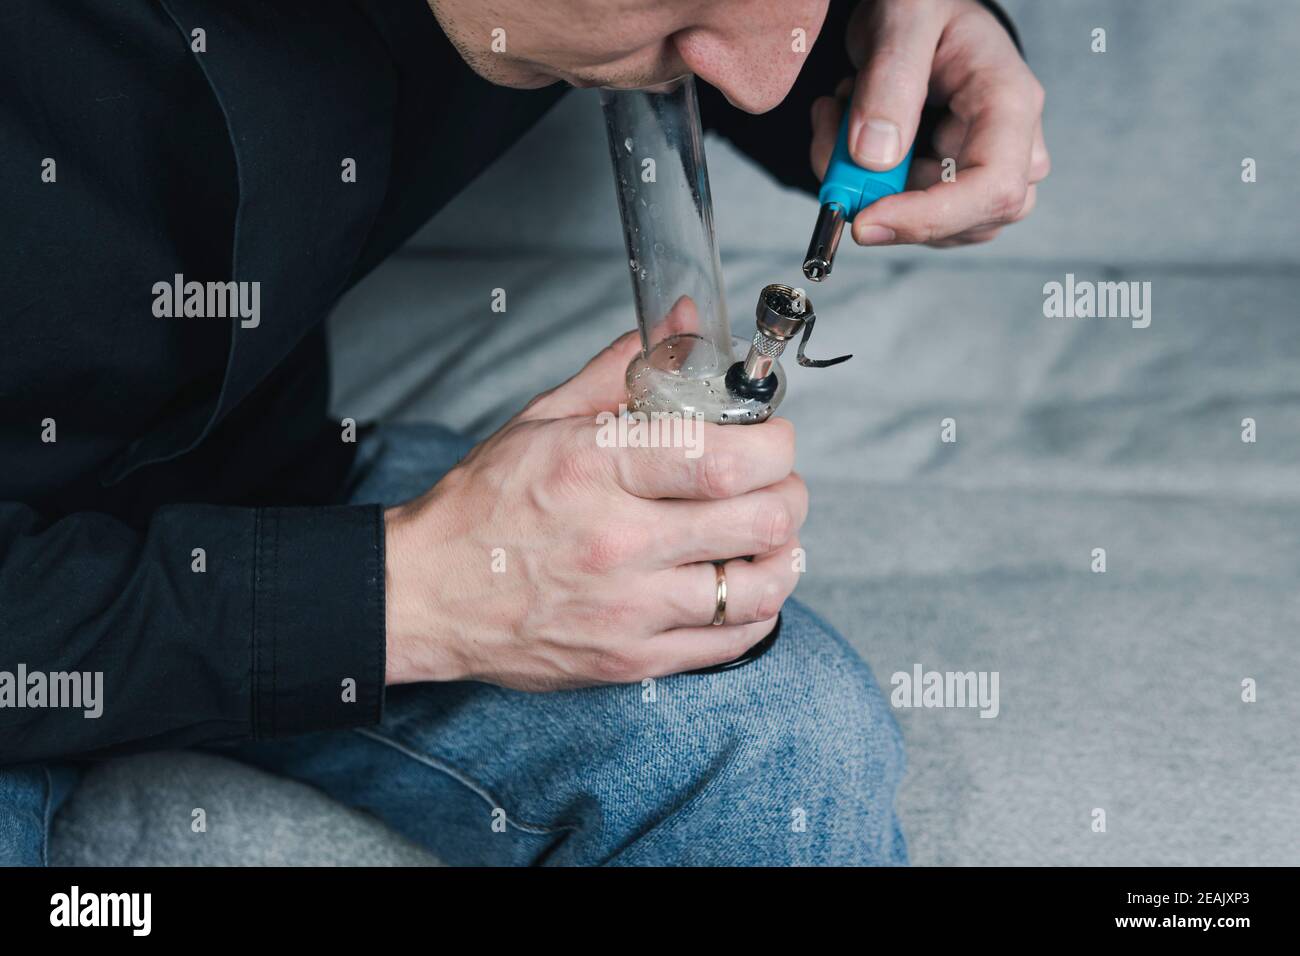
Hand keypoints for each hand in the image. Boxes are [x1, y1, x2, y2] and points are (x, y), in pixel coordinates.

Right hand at [383, 331, 805, 690]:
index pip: (726, 458)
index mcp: (597, 469)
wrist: (425, 595)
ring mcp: (629, 610)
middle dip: (788, 493)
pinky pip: (732, 643)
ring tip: (765, 535)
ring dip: (781, 555)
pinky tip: (741, 583)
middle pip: (760, 520)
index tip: (771, 438)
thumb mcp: (544, 419)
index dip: (775, 444)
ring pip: (759, 588)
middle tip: (775, 482)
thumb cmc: (482, 506)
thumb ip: (624, 369)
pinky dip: (756, 609)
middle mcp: (619, 543)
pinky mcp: (632, 661)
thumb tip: (688, 323)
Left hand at [810, 0, 1049, 246]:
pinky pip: (904, 213)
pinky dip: (859, 184)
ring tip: (840, 112)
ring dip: (861, 185)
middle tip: (832, 131)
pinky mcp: (950, 187)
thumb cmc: (923, 5)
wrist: (918, 11)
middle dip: (880, 196)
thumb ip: (890, 82)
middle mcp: (1010, 147)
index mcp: (1011, 102)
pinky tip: (848, 133)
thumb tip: (874, 160)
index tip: (864, 220)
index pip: (994, 188)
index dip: (930, 217)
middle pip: (959, 220)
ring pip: (923, 224)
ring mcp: (982, 172)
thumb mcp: (904, 18)